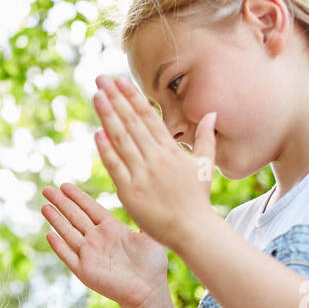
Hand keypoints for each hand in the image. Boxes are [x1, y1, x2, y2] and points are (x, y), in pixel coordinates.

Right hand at [41, 182, 169, 307]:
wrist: (148, 290)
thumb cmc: (152, 265)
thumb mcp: (150, 236)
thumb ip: (143, 218)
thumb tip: (147, 197)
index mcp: (111, 228)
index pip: (89, 207)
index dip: (77, 196)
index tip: (64, 185)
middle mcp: (97, 239)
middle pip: (75, 216)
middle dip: (61, 202)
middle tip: (47, 190)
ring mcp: (90, 254)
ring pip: (68, 233)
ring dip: (56, 220)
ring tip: (45, 206)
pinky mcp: (85, 271)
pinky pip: (68, 256)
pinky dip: (59, 246)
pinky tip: (49, 235)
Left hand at [91, 75, 216, 250]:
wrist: (191, 229)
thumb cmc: (198, 199)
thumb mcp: (205, 164)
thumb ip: (206, 137)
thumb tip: (212, 112)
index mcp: (170, 149)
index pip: (147, 117)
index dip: (132, 97)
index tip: (119, 81)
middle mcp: (155, 158)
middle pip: (131, 122)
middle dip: (115, 98)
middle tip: (100, 78)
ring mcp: (142, 174)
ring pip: (121, 139)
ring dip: (107, 116)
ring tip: (96, 96)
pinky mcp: (130, 191)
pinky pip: (115, 166)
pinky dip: (106, 149)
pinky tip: (97, 132)